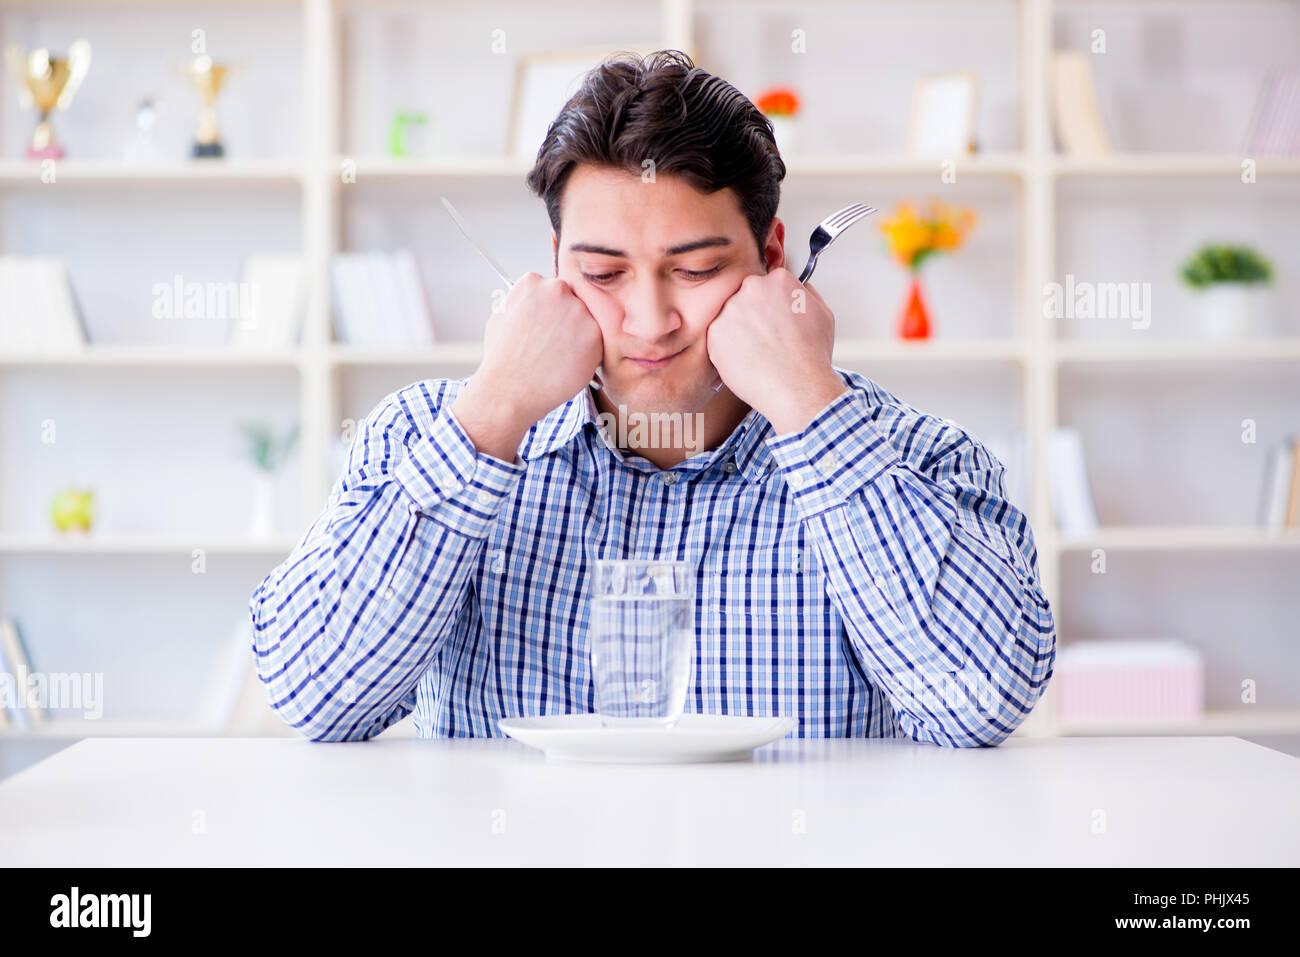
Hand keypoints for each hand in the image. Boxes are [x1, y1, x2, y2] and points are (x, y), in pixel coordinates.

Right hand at [451, 273, 602, 461]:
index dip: (548, 309)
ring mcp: (578, 311)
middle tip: (554, 342)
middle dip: (566, 318)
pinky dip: (587, 353)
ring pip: (587, 320)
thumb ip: (522, 303)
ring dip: (578, 335)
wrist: (510, 390)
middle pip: (572, 299)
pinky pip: (597, 341)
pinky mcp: (594, 335)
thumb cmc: (502, 359)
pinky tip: (568, 365)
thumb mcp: (501, 317)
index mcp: (533, 282)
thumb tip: (534, 303)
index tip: (544, 325)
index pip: (551, 288)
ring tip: (558, 356)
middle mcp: (557, 290)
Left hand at [705, 268, 845, 433]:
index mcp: (778, 280)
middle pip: (745, 298)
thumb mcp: (823, 314)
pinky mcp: (714, 334)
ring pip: (730, 318)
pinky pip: (719, 339)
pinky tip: (748, 362)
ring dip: (739, 333)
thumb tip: (798, 288)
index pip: (766, 284)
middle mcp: (751, 289)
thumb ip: (806, 293)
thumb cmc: (811, 356)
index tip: (773, 321)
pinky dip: (729, 351)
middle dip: (752, 316)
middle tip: (766, 340)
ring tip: (758, 353)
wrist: (797, 388)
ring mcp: (730, 310)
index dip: (771, 306)